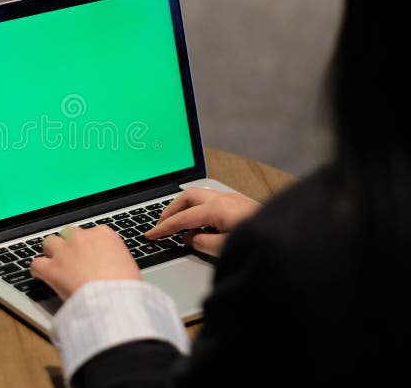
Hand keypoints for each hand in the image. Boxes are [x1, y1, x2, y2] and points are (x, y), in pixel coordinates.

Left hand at [30, 225, 140, 299]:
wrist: (114, 300)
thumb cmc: (126, 287)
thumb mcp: (128, 265)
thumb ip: (114, 258)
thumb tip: (110, 266)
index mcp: (104, 234)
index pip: (91, 232)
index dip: (88, 245)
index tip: (89, 255)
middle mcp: (82, 237)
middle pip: (68, 233)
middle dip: (69, 245)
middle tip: (72, 261)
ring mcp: (64, 251)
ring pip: (49, 242)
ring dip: (51, 253)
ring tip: (56, 266)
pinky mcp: (51, 268)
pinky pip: (36, 264)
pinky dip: (38, 271)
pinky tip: (41, 277)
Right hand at [145, 188, 261, 256]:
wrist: (292, 238)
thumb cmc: (262, 243)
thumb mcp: (225, 249)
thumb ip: (202, 242)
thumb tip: (190, 237)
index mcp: (218, 208)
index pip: (183, 217)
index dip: (165, 227)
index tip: (151, 235)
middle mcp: (225, 198)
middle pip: (188, 196)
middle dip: (171, 209)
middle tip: (160, 224)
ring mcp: (234, 198)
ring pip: (200, 195)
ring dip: (184, 207)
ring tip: (177, 222)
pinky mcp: (241, 203)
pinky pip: (211, 199)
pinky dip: (198, 207)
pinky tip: (200, 221)